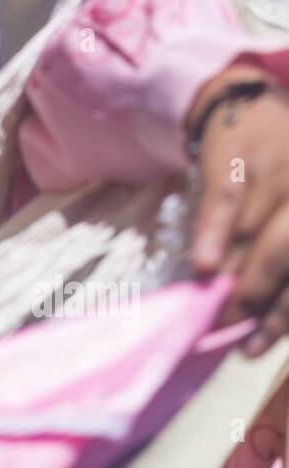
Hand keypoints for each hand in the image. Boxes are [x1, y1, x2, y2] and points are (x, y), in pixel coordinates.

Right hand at [190, 67, 288, 353]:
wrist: (244, 107)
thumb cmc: (271, 172)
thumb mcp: (283, 213)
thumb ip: (274, 260)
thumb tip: (254, 318)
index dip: (281, 314)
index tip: (255, 347)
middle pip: (283, 258)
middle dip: (256, 301)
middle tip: (227, 336)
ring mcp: (278, 173)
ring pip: (252, 240)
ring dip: (229, 280)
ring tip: (208, 317)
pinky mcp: (239, 162)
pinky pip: (225, 206)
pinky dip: (212, 236)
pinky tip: (201, 267)